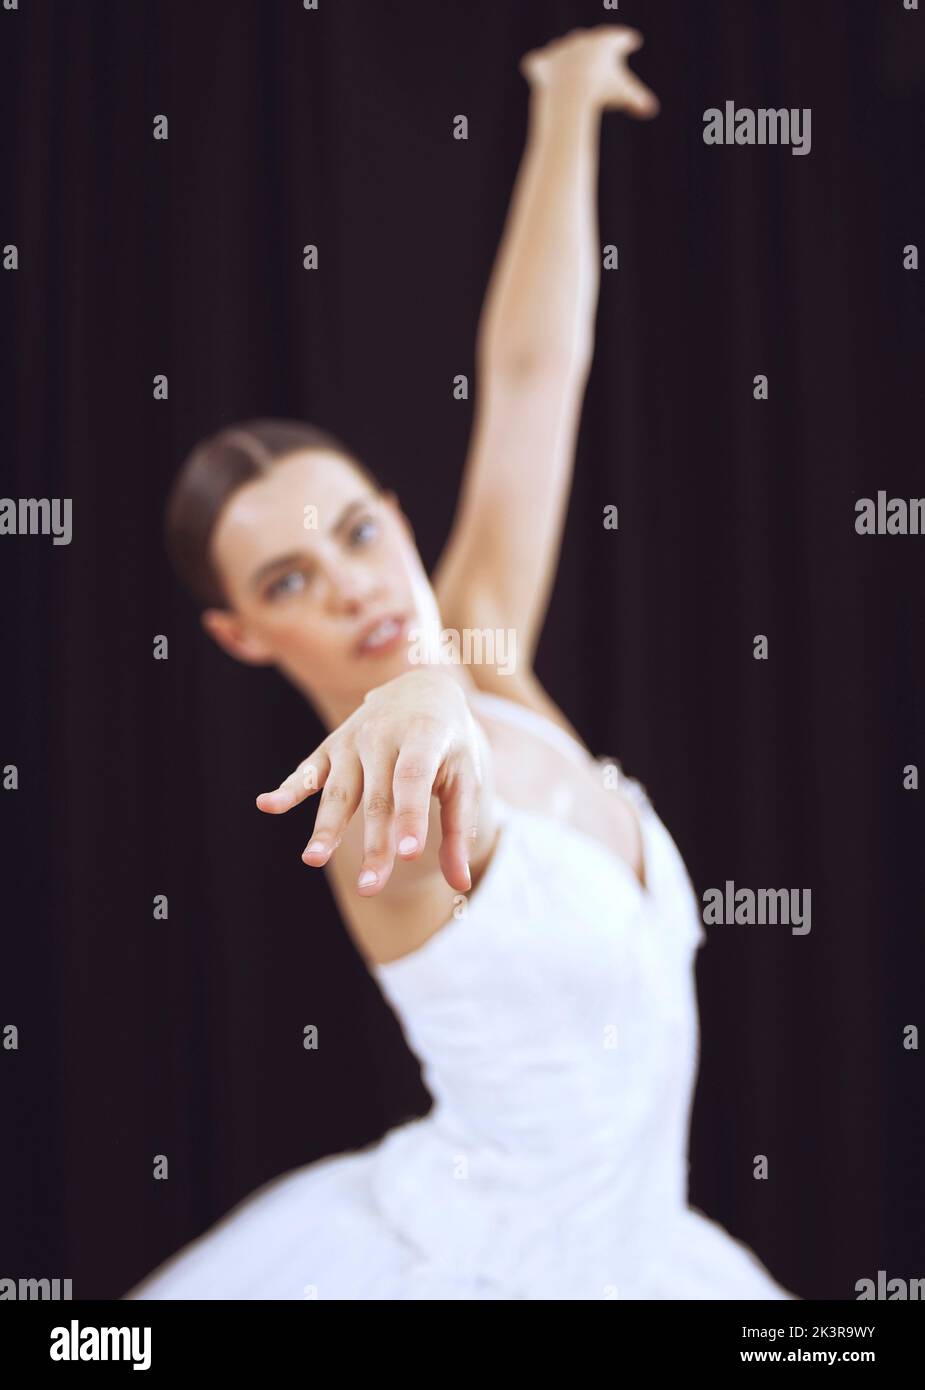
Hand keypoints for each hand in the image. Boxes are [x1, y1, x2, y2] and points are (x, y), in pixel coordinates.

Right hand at [256, 670, 482, 896]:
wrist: (421, 691)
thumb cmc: (449, 744)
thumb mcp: (465, 777)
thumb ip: (461, 829)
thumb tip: (462, 883)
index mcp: (424, 735)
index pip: (413, 779)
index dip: (411, 816)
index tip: (409, 855)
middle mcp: (383, 734)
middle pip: (377, 797)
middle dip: (374, 845)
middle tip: (371, 888)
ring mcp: (352, 739)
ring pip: (339, 791)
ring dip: (326, 827)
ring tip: (313, 860)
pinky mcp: (330, 747)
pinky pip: (308, 771)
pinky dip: (288, 789)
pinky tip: (267, 805)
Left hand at [520, 25, 658, 118]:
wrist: (571, 93)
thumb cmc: (602, 93)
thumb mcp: (625, 96)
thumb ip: (639, 101)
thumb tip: (650, 109)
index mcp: (606, 42)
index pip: (620, 37)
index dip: (627, 40)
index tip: (633, 41)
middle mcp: (582, 40)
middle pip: (592, 44)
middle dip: (597, 49)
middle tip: (602, 55)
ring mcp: (560, 50)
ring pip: (565, 50)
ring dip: (568, 58)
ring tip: (571, 66)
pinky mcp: (541, 64)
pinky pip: (537, 62)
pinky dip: (539, 67)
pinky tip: (538, 68)